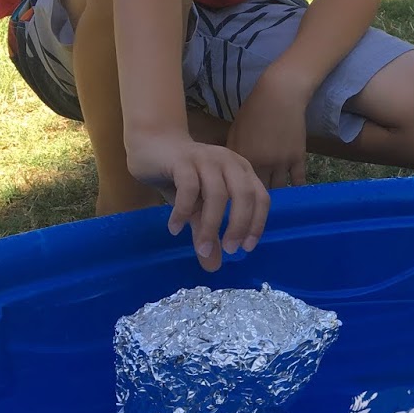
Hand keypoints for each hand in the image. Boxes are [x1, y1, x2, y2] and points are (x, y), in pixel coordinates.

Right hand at [127, 133, 269, 271]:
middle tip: (230, 250)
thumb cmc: (182, 177)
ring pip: (217, 194)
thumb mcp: (198, 208)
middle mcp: (229, 162)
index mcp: (241, 171)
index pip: (261, 198)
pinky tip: (175, 228)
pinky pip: (188, 188)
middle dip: (239, 225)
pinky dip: (183, 211)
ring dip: (210, 224)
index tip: (247, 248)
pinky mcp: (182, 160)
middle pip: (244, 195)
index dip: (257, 223)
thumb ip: (207, 232)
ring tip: (201, 247)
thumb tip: (213, 267)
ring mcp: (206, 158)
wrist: (153, 145)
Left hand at [227, 71, 311, 189]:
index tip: (237, 199)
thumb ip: (233, 154)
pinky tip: (292, 194)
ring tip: (270, 200)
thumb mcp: (235, 131)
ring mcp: (282, 162)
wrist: (280, 96)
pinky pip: (298, 180)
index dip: (237, 194)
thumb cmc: (253, 111)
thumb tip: (228, 173)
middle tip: (254, 203)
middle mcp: (262, 163)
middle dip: (255, 198)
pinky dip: (295, 189)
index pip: (238, 184)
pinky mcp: (298, 157)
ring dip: (274, 194)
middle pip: (259, 190)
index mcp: (243, 157)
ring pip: (278, 188)